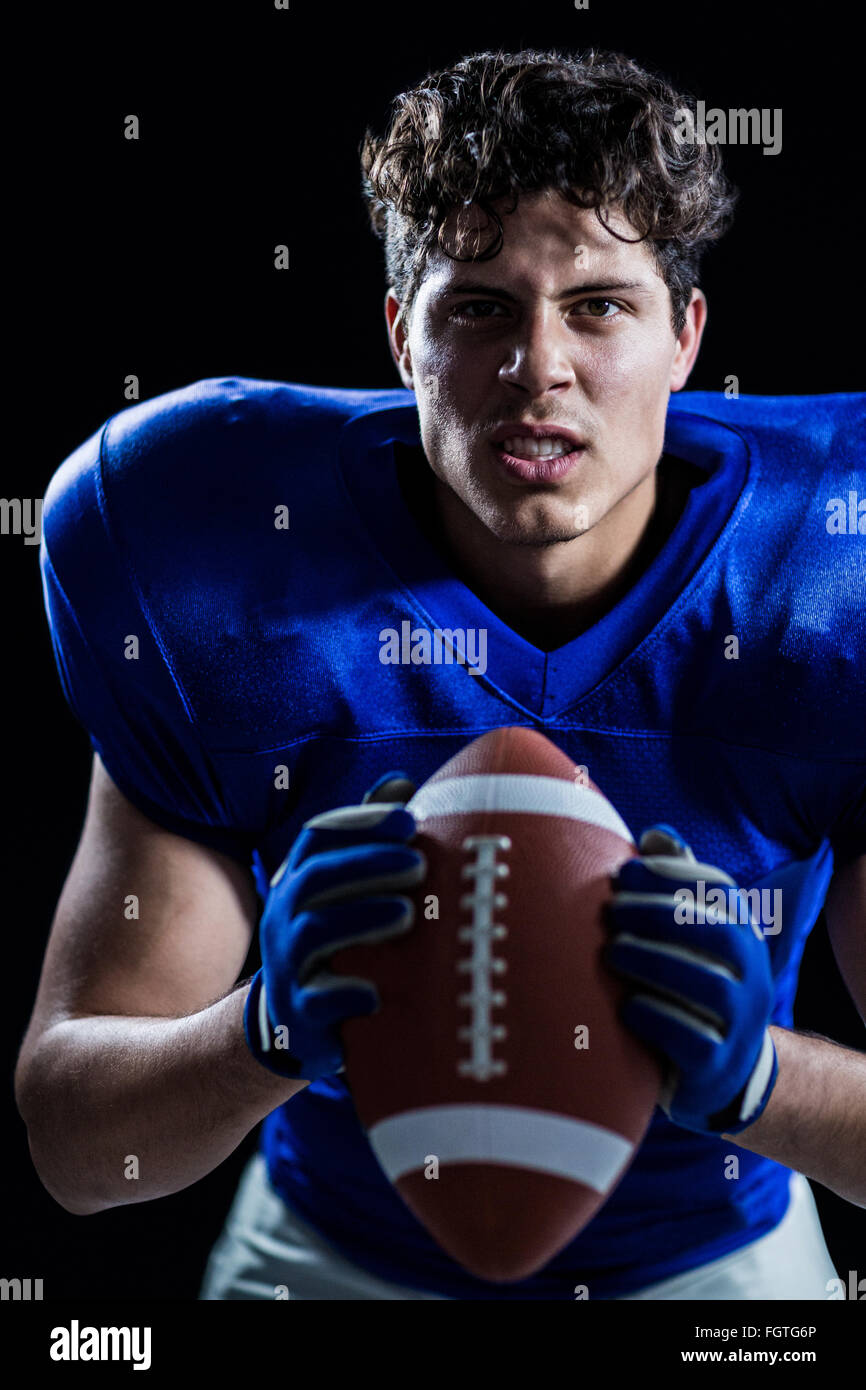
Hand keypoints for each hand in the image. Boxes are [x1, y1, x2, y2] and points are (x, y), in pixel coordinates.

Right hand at [244, 773, 422, 1081]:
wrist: (294, 1023)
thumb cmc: (337, 941)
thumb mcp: (346, 890)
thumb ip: (368, 839)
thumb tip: (401, 782)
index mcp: (299, 882)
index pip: (318, 838)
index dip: (360, 823)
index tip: (409, 818)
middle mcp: (285, 918)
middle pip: (315, 880)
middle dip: (365, 865)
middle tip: (418, 862)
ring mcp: (288, 966)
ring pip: (313, 934)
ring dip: (362, 918)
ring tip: (407, 913)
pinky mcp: (300, 1014)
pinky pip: (316, 1002)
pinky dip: (346, 993)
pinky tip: (378, 991)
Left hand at [603, 825, 777, 1134]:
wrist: (716, 1075)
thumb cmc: (686, 988)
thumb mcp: (687, 941)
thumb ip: (673, 890)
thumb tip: (656, 835)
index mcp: (743, 938)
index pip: (721, 894)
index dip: (675, 876)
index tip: (626, 869)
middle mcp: (753, 978)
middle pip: (720, 935)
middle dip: (661, 915)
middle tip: (611, 910)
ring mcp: (741, 1025)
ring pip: (710, 986)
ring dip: (655, 962)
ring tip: (612, 952)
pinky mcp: (718, 1067)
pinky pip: (695, 1040)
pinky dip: (659, 1017)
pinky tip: (627, 1006)